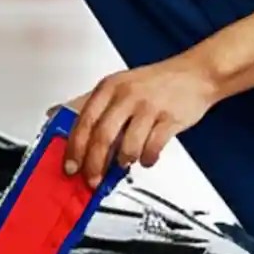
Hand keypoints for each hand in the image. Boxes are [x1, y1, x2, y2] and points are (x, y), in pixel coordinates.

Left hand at [55, 57, 219, 187]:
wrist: (197, 73)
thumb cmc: (156, 83)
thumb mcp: (120, 85)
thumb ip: (92, 104)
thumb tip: (56, 116)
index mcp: (110, 87)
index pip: (84, 121)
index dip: (74, 149)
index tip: (70, 167)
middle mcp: (127, 95)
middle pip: (102, 137)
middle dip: (94, 165)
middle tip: (93, 180)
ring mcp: (149, 106)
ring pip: (128, 146)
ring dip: (124, 162)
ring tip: (126, 162)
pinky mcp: (170, 119)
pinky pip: (152, 148)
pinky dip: (147, 159)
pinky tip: (147, 157)